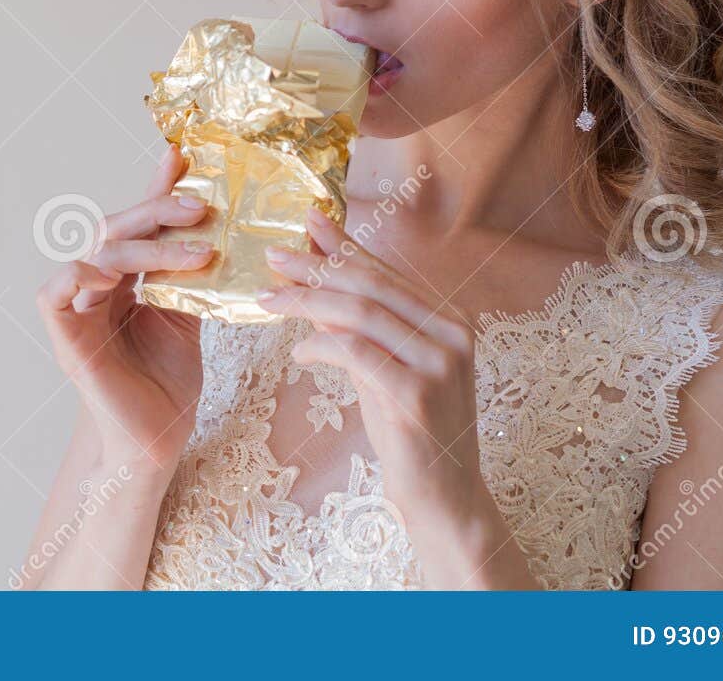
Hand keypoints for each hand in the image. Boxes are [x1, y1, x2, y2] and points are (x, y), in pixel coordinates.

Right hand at [35, 145, 212, 474]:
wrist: (156, 443)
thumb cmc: (167, 385)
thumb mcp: (190, 319)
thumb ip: (192, 277)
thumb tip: (216, 232)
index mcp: (124, 281)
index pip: (139, 225)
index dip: (156, 189)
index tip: (182, 156)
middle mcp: (97, 288)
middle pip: (117, 230)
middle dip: (157, 210)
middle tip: (201, 206)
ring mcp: (78, 310)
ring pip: (99, 254)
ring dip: (146, 245)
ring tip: (195, 251)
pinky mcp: (66, 338)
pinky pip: (57, 292)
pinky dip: (80, 274)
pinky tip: (112, 273)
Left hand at [259, 208, 533, 586]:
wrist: (444, 498)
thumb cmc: (411, 432)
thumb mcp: (383, 368)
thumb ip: (356, 322)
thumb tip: (318, 273)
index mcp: (450, 320)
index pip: (385, 272)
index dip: (343, 246)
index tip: (305, 223)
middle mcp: (453, 334)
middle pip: (371, 284)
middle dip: (316, 265)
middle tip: (274, 254)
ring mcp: (440, 364)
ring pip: (362, 313)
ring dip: (308, 300)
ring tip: (270, 299)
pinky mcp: (418, 395)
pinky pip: (357, 354)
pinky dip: (322, 345)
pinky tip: (298, 350)